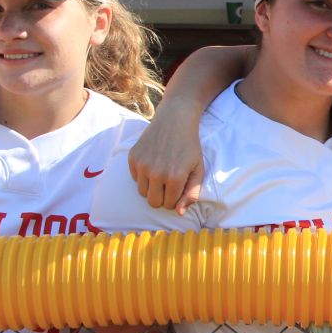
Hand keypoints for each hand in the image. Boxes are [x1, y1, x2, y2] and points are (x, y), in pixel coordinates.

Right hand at [128, 100, 204, 214]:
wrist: (175, 119)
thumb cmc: (190, 146)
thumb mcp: (198, 169)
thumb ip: (191, 193)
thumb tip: (178, 213)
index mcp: (175, 178)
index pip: (169, 205)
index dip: (175, 199)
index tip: (179, 187)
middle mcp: (156, 173)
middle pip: (153, 202)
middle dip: (161, 197)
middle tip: (169, 183)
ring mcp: (142, 165)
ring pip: (142, 192)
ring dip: (151, 187)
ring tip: (161, 173)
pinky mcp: (133, 158)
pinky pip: (135, 179)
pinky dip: (142, 175)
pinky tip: (153, 162)